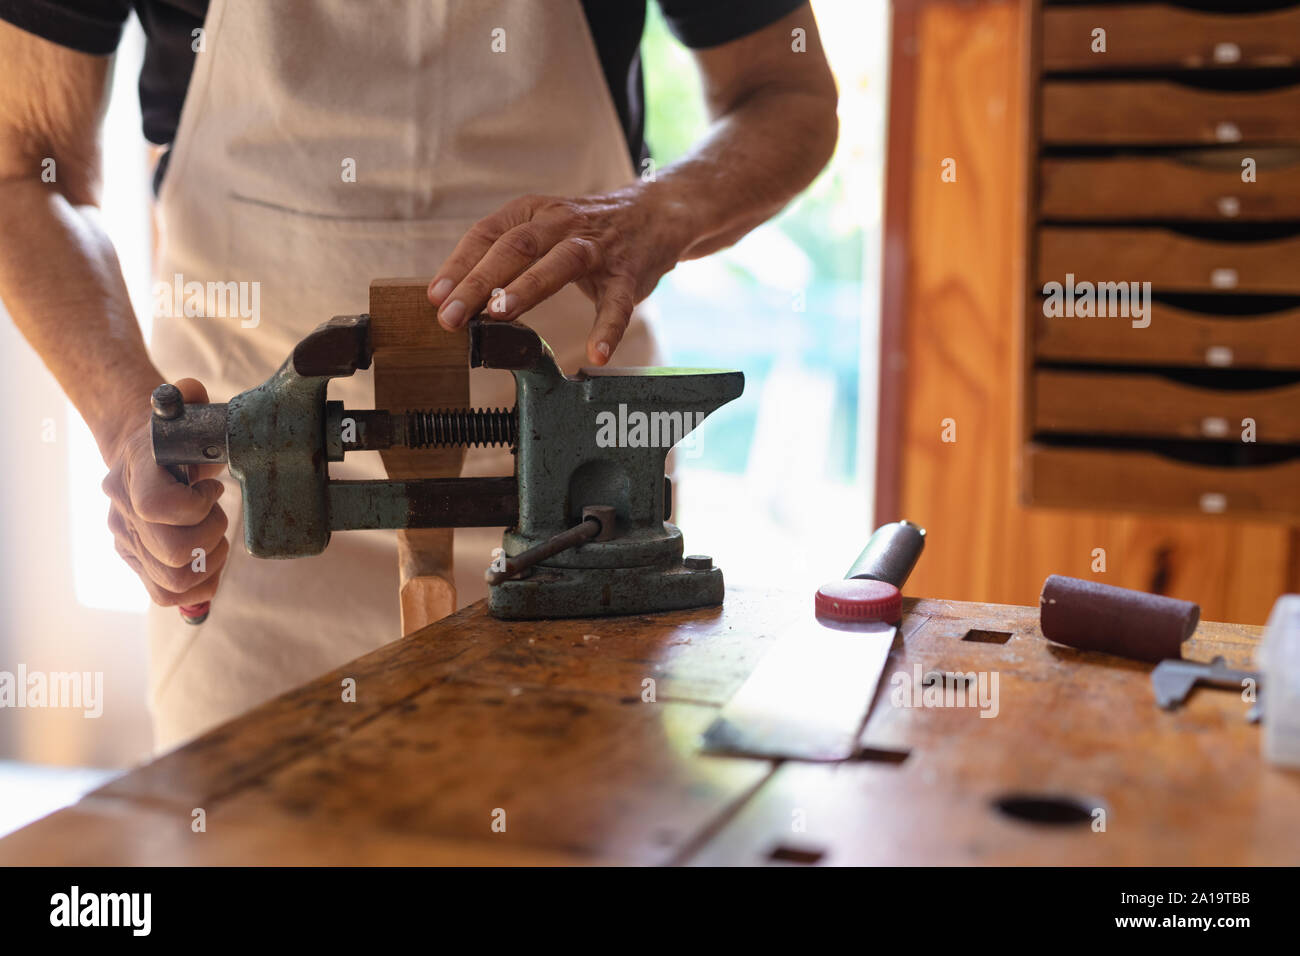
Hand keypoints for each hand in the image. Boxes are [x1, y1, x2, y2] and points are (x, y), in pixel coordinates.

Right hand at [102, 378, 229, 608]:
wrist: (141, 449)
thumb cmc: (174, 433)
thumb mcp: (184, 413)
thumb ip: (189, 398)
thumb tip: (190, 389)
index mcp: (134, 473)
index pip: (156, 506)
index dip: (195, 507)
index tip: (211, 490)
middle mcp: (123, 513)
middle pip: (172, 553)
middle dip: (210, 537)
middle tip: (217, 516)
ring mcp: (127, 541)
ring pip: (172, 582)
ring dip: (209, 564)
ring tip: (215, 538)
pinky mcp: (136, 561)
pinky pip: (165, 595)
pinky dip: (198, 588)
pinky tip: (210, 563)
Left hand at [427, 186, 693, 364]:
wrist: (657, 213)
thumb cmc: (587, 231)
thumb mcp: (542, 229)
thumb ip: (503, 258)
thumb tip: (451, 296)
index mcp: (534, 211)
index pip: (488, 234)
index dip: (459, 265)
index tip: (435, 297)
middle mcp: (563, 222)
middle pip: (516, 247)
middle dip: (479, 282)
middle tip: (452, 316)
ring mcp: (598, 247)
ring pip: (560, 263)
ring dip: (527, 287)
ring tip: (499, 315)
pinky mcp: (628, 272)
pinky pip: (617, 303)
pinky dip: (607, 329)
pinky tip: (595, 353)